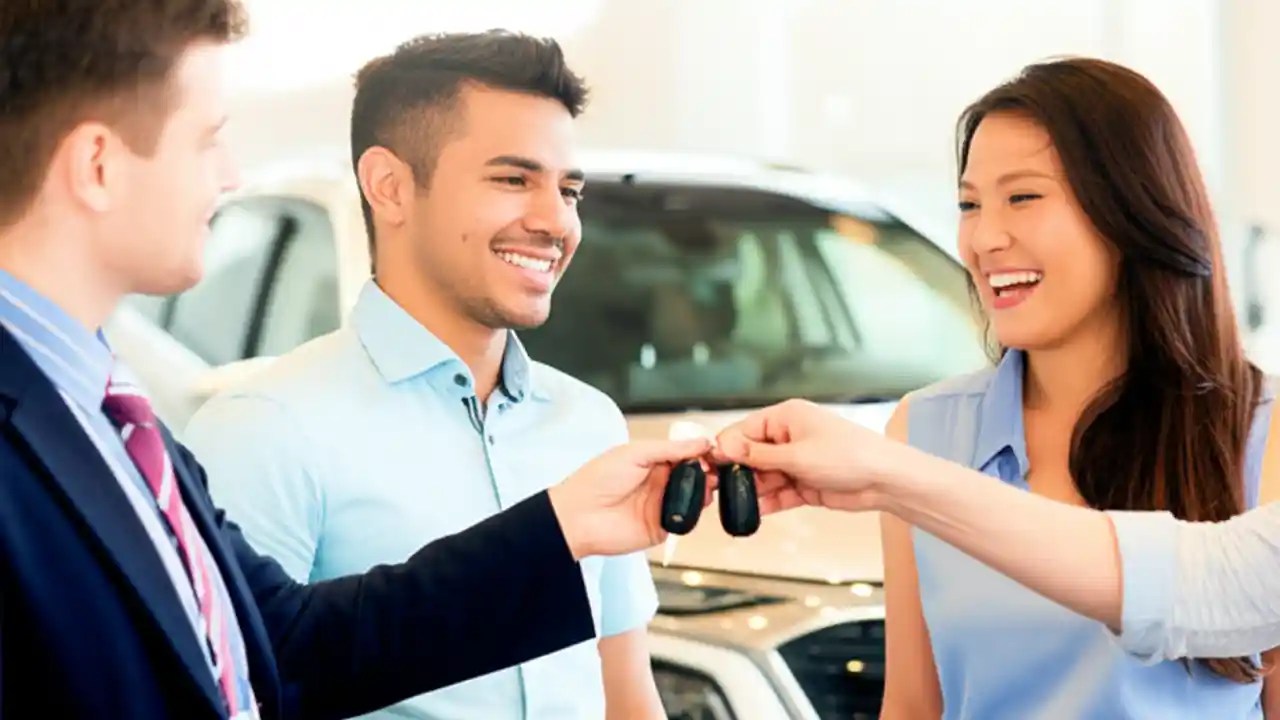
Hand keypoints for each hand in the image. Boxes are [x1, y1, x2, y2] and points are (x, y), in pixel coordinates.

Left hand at [548, 438, 715, 558]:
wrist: (578, 518)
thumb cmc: (597, 480)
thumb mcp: (635, 453)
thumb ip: (670, 449)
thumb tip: (701, 442)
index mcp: (652, 461)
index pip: (685, 454)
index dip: (702, 452)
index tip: (717, 450)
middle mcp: (660, 482)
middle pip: (694, 475)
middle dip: (709, 471)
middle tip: (718, 468)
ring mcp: (662, 505)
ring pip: (694, 496)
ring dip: (705, 490)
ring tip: (710, 484)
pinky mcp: (664, 526)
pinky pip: (686, 519)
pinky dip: (696, 512)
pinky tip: (700, 503)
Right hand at [713, 399, 916, 512]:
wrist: (885, 480)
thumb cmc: (847, 456)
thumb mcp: (796, 455)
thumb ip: (758, 455)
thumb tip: (724, 448)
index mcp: (786, 418)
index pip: (744, 430)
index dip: (727, 448)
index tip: (710, 467)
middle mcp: (789, 437)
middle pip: (752, 455)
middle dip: (737, 472)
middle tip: (718, 491)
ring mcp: (797, 461)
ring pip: (764, 476)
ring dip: (752, 490)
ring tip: (734, 505)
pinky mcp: (805, 484)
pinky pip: (779, 492)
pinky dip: (768, 502)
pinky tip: (754, 512)